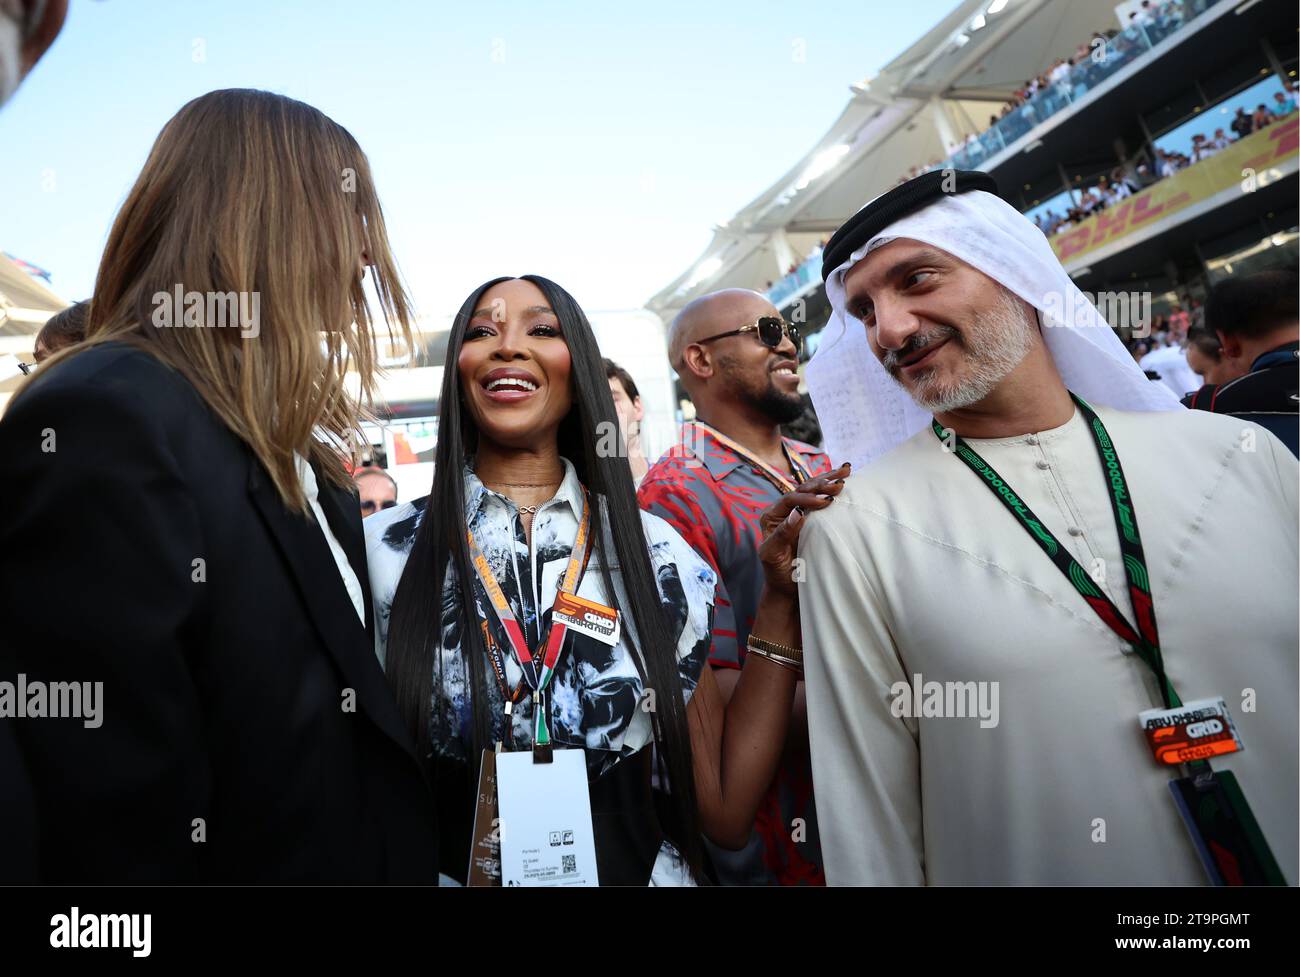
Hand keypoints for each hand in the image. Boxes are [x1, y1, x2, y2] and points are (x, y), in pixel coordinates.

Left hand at [757, 463, 850, 599]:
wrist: (787, 586)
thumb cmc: (778, 572)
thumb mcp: (774, 555)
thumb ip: (782, 534)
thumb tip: (797, 513)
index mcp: (772, 516)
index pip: (790, 499)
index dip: (808, 498)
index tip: (826, 501)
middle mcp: (783, 510)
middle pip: (803, 490)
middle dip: (822, 484)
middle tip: (840, 484)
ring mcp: (797, 511)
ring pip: (812, 489)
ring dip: (829, 479)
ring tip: (846, 470)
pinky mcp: (811, 516)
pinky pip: (820, 496)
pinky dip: (831, 486)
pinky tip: (844, 477)